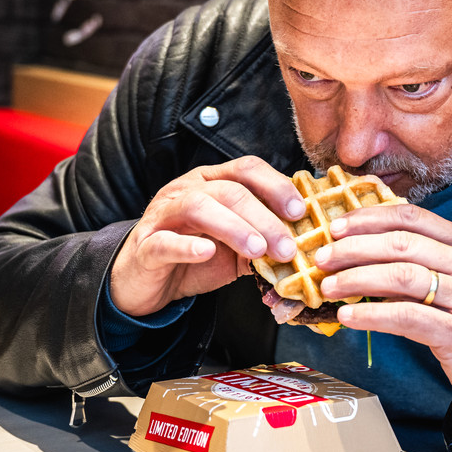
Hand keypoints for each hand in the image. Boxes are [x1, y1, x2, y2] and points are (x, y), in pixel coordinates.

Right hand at [110, 156, 304, 316]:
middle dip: (264, 217)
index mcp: (213, 183)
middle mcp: (188, 190)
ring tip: (258, 250)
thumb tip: (305, 245)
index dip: (276, 186)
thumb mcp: (237, 247)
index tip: (301, 211)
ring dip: (234, 227)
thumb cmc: (197, 257)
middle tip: (287, 247)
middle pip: (229, 190)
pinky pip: (164, 241)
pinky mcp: (146, 246)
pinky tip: (207, 252)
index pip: (247, 169)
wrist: (148, 282)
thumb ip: (265, 240)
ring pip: (198, 206)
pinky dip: (187, 246)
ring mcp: (164, 215)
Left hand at [314, 203, 451, 438]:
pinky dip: (371, 315)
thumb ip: (419, 261)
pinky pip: (407, 317)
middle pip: (401, 243)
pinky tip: (348, 317)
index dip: (369, 218)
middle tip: (322, 256)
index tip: (337, 227)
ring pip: (401, 276)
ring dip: (357, 278)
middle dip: (354, 247)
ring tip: (329, 285)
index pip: (411, 217)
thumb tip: (360, 249)